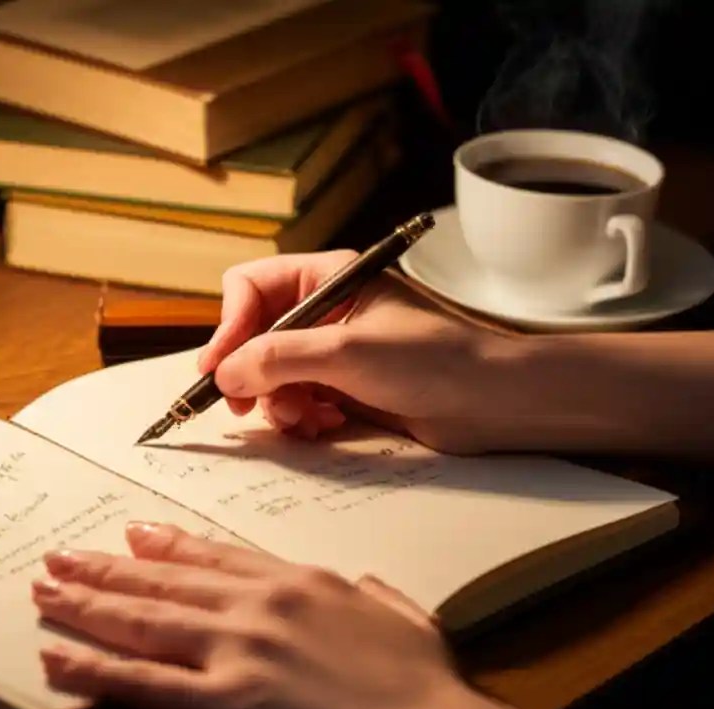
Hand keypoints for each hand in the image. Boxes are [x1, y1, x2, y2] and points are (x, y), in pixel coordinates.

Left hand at [32, 522, 525, 708]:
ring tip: (45, 592)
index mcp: (298, 580)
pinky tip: (58, 658)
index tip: (131, 534)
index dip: (166, 544)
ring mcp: (239, 649)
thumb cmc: (424, 683)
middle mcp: (259, 604)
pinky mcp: (228, 700)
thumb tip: (364, 586)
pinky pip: (146, 683)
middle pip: (165, 579)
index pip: (215, 554)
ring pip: (144, 619)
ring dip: (87, 605)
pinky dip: (95, 669)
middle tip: (62, 558)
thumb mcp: (402, 617)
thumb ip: (372, 595)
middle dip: (107, 569)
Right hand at [197, 251, 512, 452]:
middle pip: (254, 335)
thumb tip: (223, 375)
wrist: (495, 402)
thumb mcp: (346, 352)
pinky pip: (297, 400)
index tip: (218, 369)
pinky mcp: (346, 388)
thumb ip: (277, 359)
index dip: (229, 327)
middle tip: (244, 406)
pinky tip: (323, 426)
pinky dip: (300, 417)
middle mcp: (326, 310)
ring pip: (272, 374)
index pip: (250, 288)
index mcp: (327, 278)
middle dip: (250, 372)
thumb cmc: (434, 359)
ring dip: (278, 402)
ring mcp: (335, 351)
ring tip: (303, 420)